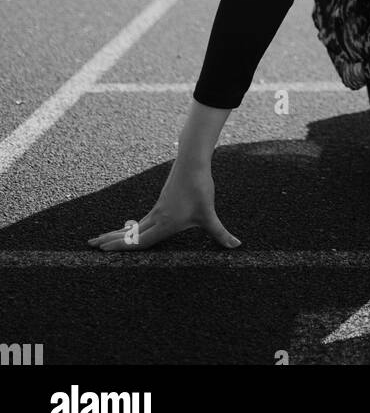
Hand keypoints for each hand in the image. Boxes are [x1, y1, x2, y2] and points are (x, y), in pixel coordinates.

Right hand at [87, 162, 241, 251]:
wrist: (193, 161)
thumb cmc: (199, 188)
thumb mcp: (209, 215)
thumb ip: (221, 233)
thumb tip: (236, 246)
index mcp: (164, 224)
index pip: (139, 241)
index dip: (121, 247)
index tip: (103, 250)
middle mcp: (156, 217)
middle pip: (129, 234)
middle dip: (110, 241)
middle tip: (90, 246)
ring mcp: (157, 210)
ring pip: (133, 226)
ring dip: (116, 233)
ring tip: (100, 238)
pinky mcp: (161, 203)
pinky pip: (141, 220)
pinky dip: (129, 227)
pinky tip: (127, 229)